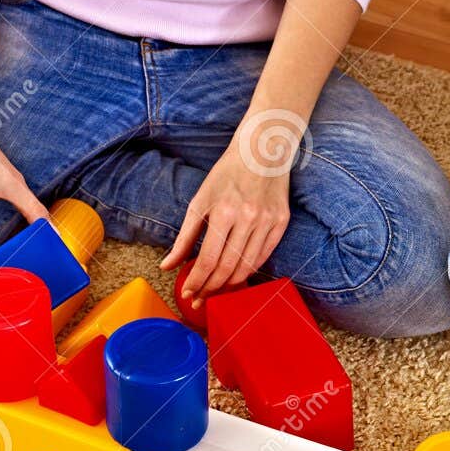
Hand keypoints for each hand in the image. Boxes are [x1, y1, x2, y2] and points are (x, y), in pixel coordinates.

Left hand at [160, 126, 293, 299]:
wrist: (262, 151)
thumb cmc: (226, 175)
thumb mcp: (199, 201)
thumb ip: (184, 237)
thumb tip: (167, 266)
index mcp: (224, 212)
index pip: (208, 260)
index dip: (197, 281)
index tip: (189, 293)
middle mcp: (248, 219)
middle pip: (228, 268)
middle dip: (211, 288)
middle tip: (200, 299)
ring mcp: (268, 221)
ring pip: (247, 266)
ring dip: (230, 284)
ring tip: (216, 291)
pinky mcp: (282, 222)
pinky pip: (264, 256)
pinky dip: (250, 270)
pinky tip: (237, 276)